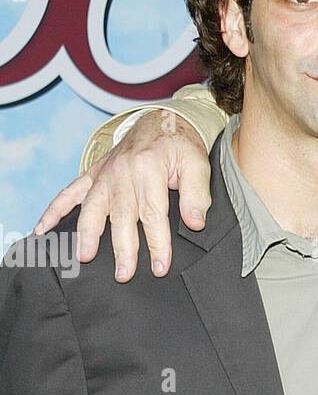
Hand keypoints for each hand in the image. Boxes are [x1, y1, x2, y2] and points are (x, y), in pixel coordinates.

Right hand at [33, 109, 210, 279]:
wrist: (162, 120)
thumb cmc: (180, 146)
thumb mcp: (198, 165)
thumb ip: (197, 195)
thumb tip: (195, 223)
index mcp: (149, 168)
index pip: (153, 213)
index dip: (157, 243)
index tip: (159, 267)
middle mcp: (122, 171)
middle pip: (121, 215)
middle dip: (122, 247)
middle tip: (123, 274)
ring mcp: (104, 173)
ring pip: (92, 207)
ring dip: (86, 233)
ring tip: (84, 257)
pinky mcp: (93, 174)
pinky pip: (69, 192)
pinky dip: (53, 211)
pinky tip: (42, 230)